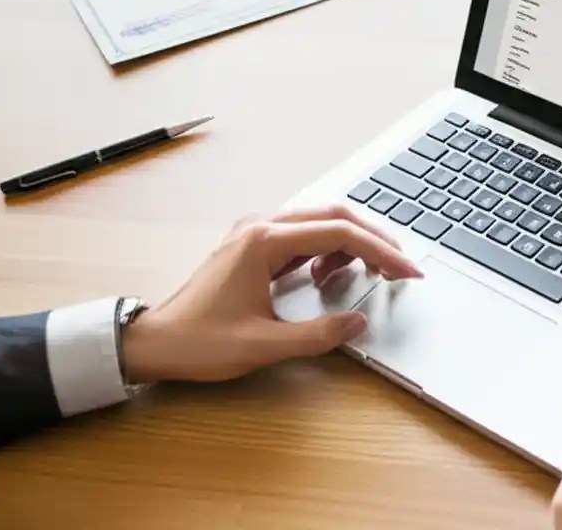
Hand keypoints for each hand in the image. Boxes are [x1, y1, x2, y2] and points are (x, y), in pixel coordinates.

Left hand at [121, 206, 421, 383]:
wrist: (154, 342)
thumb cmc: (199, 342)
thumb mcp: (263, 345)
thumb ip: (317, 335)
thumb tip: (358, 322)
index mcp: (264, 241)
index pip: (339, 234)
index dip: (381, 252)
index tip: (407, 272)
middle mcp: (261, 226)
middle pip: (335, 215)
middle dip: (374, 239)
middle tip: (400, 267)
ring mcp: (256, 232)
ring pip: (321, 222)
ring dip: (351, 244)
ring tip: (362, 276)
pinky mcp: (254, 245)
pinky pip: (304, 235)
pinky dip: (328, 250)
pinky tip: (325, 278)